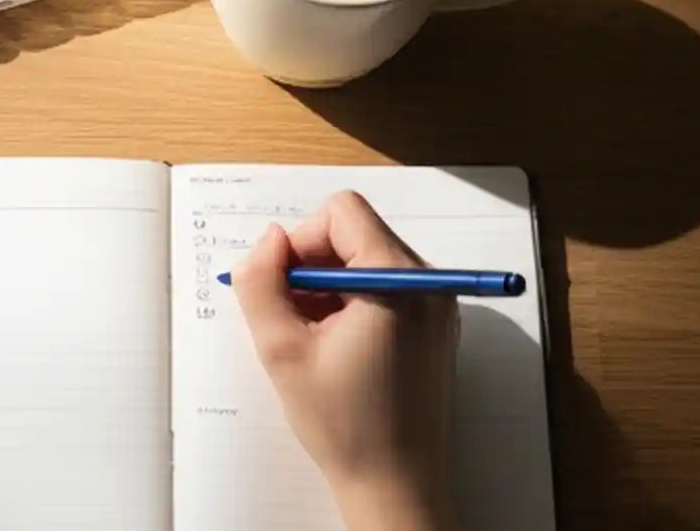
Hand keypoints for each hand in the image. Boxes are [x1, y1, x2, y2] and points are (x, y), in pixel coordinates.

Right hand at [232, 191, 458, 530]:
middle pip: (356, 234)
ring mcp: (437, 305)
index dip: (301, 242)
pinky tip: (335, 348)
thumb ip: (262, 283)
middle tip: (292, 318)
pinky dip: (352, 304)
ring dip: (329, 287)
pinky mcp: (435, 326)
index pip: (342, 213)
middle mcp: (429, 283)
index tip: (284, 288)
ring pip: (366, 260)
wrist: (395, 486)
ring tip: (312, 339)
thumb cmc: (344, 425)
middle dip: (313, 267)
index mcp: (399, 282)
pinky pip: (385, 287)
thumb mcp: (282, 350)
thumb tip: (268, 240)